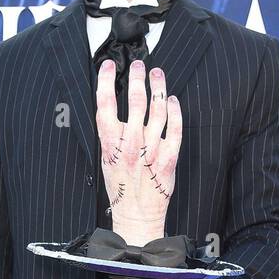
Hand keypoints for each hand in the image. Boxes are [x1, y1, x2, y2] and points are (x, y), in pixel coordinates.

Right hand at [96, 58, 181, 239]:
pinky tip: (172, 99)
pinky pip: (174, 128)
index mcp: (110, 144)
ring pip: (157, 110)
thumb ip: (111, 134)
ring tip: (156, 75)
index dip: (106, 81)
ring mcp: (152, 150)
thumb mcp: (106, 159)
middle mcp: (131, 144)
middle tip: (139, 64)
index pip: (104, 104)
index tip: (109, 66)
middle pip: (134, 101)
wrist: (136, 214)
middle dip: (136, 78)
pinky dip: (174, 111)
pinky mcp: (169, 157)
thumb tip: (114, 107)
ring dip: (157, 87)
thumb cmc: (119, 187)